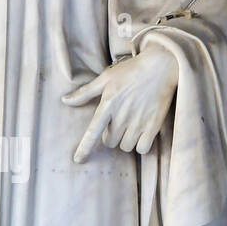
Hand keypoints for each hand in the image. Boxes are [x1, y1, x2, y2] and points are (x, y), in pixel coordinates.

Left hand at [62, 43, 178, 161]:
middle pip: (110, 142)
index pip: (92, 132)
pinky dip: (141, 145)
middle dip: (111, 136)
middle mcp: (122, 116)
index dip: (84, 148)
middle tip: (118, 122)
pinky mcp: (153, 126)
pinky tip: (142, 133)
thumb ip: (85, 92)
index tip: (78, 160)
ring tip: (131, 125)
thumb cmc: (131, 71)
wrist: (161, 65)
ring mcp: (138, 122)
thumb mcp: (106, 78)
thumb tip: (65, 100)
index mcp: (108, 105)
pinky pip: (143, 149)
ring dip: (126, 141)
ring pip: (126, 147)